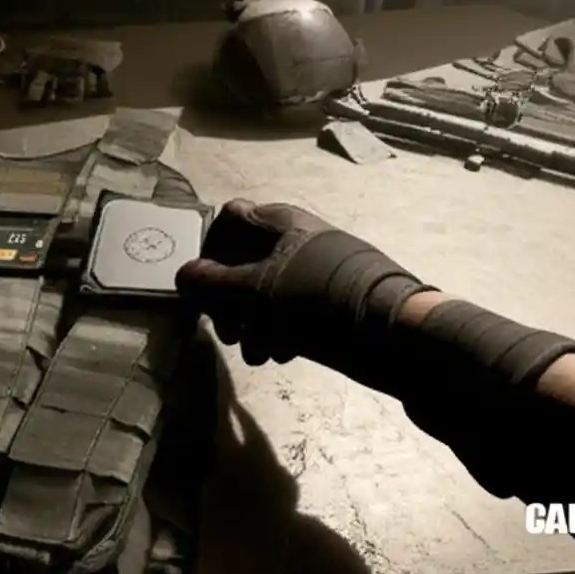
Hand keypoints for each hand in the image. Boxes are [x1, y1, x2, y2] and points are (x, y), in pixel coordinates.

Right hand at [176, 200, 335, 365]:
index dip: (209, 251)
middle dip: (228, 301)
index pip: (228, 219)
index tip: (203, 288)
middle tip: (227, 334)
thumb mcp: (254, 293)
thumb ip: (212, 284)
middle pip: (243, 260)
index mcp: (278, 221)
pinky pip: (290, 309)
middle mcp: (295, 238)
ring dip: (252, 324)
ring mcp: (314, 268)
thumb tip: (183, 276)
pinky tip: (281, 354)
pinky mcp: (329, 298)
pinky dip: (278, 330)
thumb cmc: (315, 301)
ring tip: (257, 354)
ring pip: (266, 290)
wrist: (391, 331)